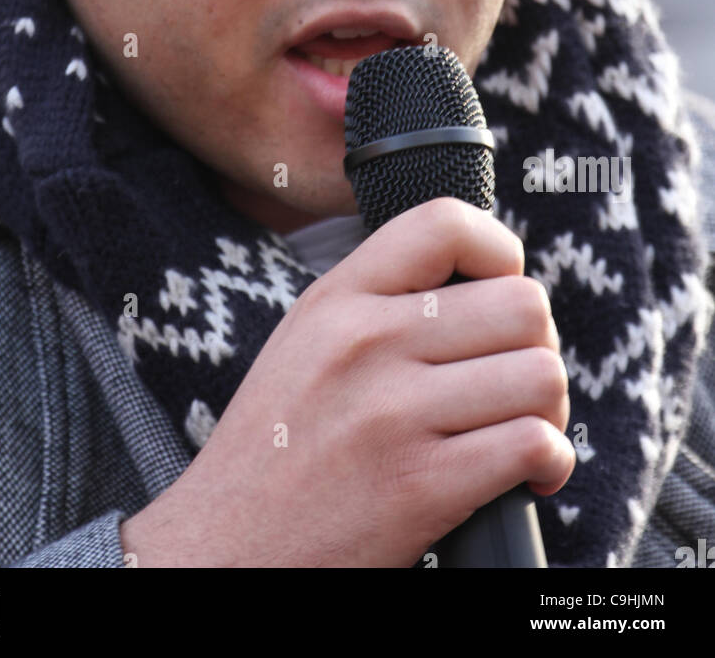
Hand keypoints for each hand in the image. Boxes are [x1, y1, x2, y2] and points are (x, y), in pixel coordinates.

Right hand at [120, 197, 574, 566]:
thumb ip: (379, 301)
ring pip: (539, 374)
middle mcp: (366, 343)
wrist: (224, 550)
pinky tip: (528, 474)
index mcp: (337, 299)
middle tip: (511, 379)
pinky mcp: (422, 487)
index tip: (497, 292)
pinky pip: (534, 443)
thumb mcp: (305, 342)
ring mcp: (394, 414)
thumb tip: (479, 281)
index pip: (447, 223)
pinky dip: (550, 461)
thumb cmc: (273, 451)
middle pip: (521, 305)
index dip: (499, 252)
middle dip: (534, 343)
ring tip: (518, 428)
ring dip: (548, 408)